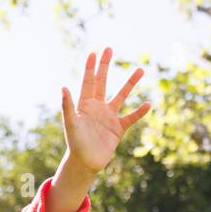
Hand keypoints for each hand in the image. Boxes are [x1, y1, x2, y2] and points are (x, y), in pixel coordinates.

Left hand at [60, 48, 150, 173]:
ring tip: (140, 69)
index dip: (91, 67)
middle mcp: (97, 107)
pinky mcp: (118, 129)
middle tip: (109, 48)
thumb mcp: (71, 123)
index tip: (94, 52)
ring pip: (121, 96)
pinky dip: (139, 112)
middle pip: (102, 82)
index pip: (88, 81)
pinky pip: (131, 118)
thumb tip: (63, 87)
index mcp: (84, 104)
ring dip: (130, 83)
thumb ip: (67, 106)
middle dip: (105, 66)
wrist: (85, 163)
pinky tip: (147, 104)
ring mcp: (109, 117)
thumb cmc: (75, 143)